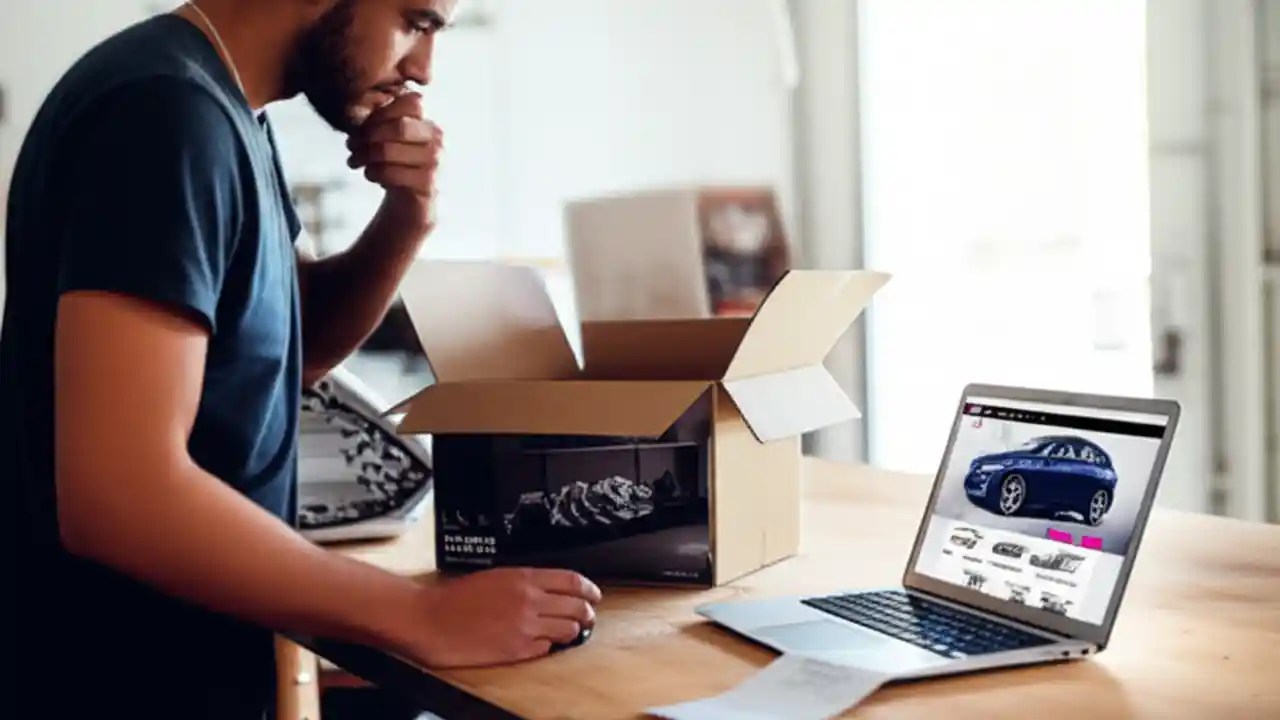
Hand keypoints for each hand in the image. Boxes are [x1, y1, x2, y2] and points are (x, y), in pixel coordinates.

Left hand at [347, 92, 442, 226]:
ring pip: (389, 150)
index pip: (408, 104)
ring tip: (355, 161)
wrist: (409, 204)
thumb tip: (353, 113)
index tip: (361, 129)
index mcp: (426, 122)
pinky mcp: (427, 185)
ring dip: (364, 156)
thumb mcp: (385, 140)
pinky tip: (370, 174)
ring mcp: (434, 162)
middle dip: (368, 135)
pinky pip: (391, 173)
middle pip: (399, 126)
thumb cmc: (395, 166)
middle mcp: (435, 139)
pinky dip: (374, 173)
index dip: (380, 113)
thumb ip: (375, 123)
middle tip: (350, 146)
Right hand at [400, 568, 601, 668]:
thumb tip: (549, 589)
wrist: (433, 619)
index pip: (573, 581)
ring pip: (568, 631)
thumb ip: (526, 582)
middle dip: (587, 613)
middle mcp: (531, 602)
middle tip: (588, 616)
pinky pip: (547, 649)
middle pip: (577, 607)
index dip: (589, 589)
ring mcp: (526, 628)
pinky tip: (543, 643)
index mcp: (525, 578)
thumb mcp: (496, 576)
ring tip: (569, 631)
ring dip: (572, 631)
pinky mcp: (518, 651)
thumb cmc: (457, 598)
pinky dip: (549, 646)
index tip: (594, 594)